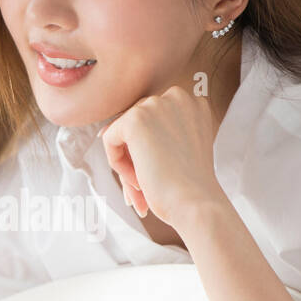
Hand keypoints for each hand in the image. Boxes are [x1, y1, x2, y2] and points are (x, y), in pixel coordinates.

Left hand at [100, 85, 223, 227]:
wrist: (196, 203)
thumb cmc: (190, 187)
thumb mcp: (178, 151)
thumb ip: (153, 135)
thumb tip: (104, 131)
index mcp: (193, 104)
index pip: (155, 121)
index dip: (152, 150)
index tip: (163, 174)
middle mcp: (177, 97)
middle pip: (138, 125)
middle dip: (138, 158)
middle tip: (148, 187)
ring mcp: (156, 105)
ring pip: (124, 133)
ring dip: (129, 163)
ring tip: (144, 188)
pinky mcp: (134, 119)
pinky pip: (110, 139)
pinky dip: (118, 164)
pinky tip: (139, 180)